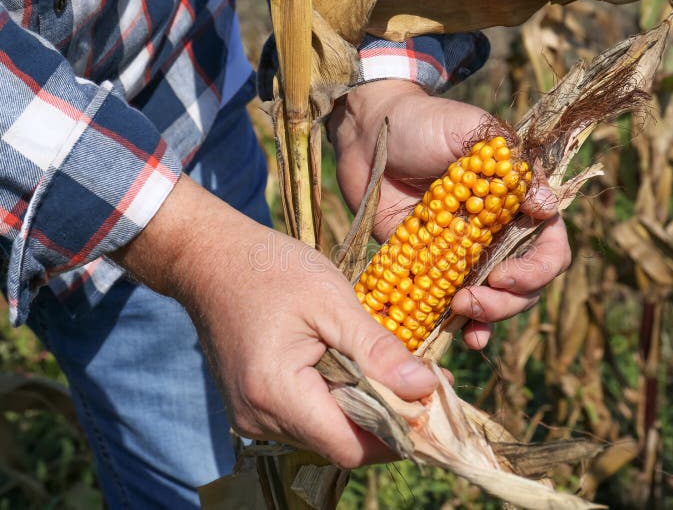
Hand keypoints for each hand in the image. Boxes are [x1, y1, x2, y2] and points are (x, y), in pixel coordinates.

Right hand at [113, 176, 437, 467]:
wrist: (210, 258)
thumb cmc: (270, 270)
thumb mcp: (332, 301)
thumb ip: (378, 350)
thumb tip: (425, 389)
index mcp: (276, 392)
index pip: (350, 446)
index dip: (396, 434)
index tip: (431, 403)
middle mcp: (259, 417)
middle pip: (340, 443)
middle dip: (387, 419)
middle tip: (425, 382)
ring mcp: (252, 415)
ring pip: (325, 433)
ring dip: (364, 410)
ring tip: (396, 372)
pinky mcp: (253, 406)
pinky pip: (307, 418)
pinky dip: (338, 402)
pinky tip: (358, 371)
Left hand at [328, 80, 571, 348]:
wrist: (369, 136)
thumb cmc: (425, 123)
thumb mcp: (472, 129)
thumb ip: (509, 163)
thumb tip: (547, 207)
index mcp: (518, 202)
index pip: (551, 245)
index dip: (538, 268)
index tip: (504, 274)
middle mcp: (499, 233)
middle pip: (527, 284)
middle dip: (509, 300)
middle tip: (473, 298)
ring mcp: (466, 254)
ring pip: (497, 301)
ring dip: (489, 316)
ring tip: (462, 309)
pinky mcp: (432, 267)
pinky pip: (456, 305)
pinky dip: (465, 325)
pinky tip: (463, 336)